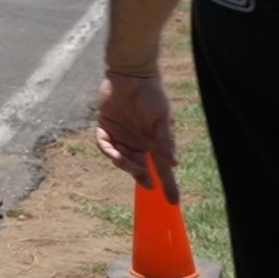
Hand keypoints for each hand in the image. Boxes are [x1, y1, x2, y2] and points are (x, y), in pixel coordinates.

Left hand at [96, 71, 178, 202]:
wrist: (133, 75)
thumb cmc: (152, 95)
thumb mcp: (162, 119)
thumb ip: (165, 141)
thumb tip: (173, 163)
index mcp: (154, 142)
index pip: (162, 168)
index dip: (168, 185)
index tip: (173, 201)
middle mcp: (137, 142)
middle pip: (139, 167)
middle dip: (141, 177)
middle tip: (146, 182)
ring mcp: (121, 135)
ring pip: (121, 158)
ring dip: (125, 164)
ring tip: (131, 165)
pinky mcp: (105, 126)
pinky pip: (104, 144)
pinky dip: (108, 150)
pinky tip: (113, 152)